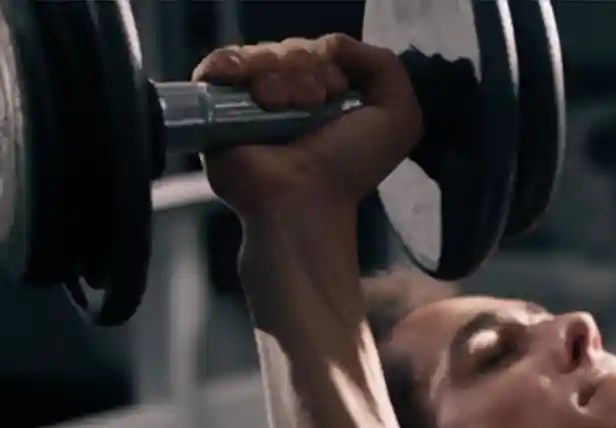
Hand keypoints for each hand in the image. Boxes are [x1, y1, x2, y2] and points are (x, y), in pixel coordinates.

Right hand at [192, 34, 422, 218]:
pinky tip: (238, 78)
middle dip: (303, 70)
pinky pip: (218, 64)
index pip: (323, 49)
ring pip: (259, 54)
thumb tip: (332, 42)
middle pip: (291, 49)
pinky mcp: (218, 108)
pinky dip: (227, 64)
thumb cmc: (349, 165)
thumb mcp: (397, 117)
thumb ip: (384, 66)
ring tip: (276, 106)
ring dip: (274, 75)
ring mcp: (253, 101)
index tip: (336, 94)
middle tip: (308, 106)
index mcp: (330, 95)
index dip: (330, 63)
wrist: (303, 198)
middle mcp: (292, 95)